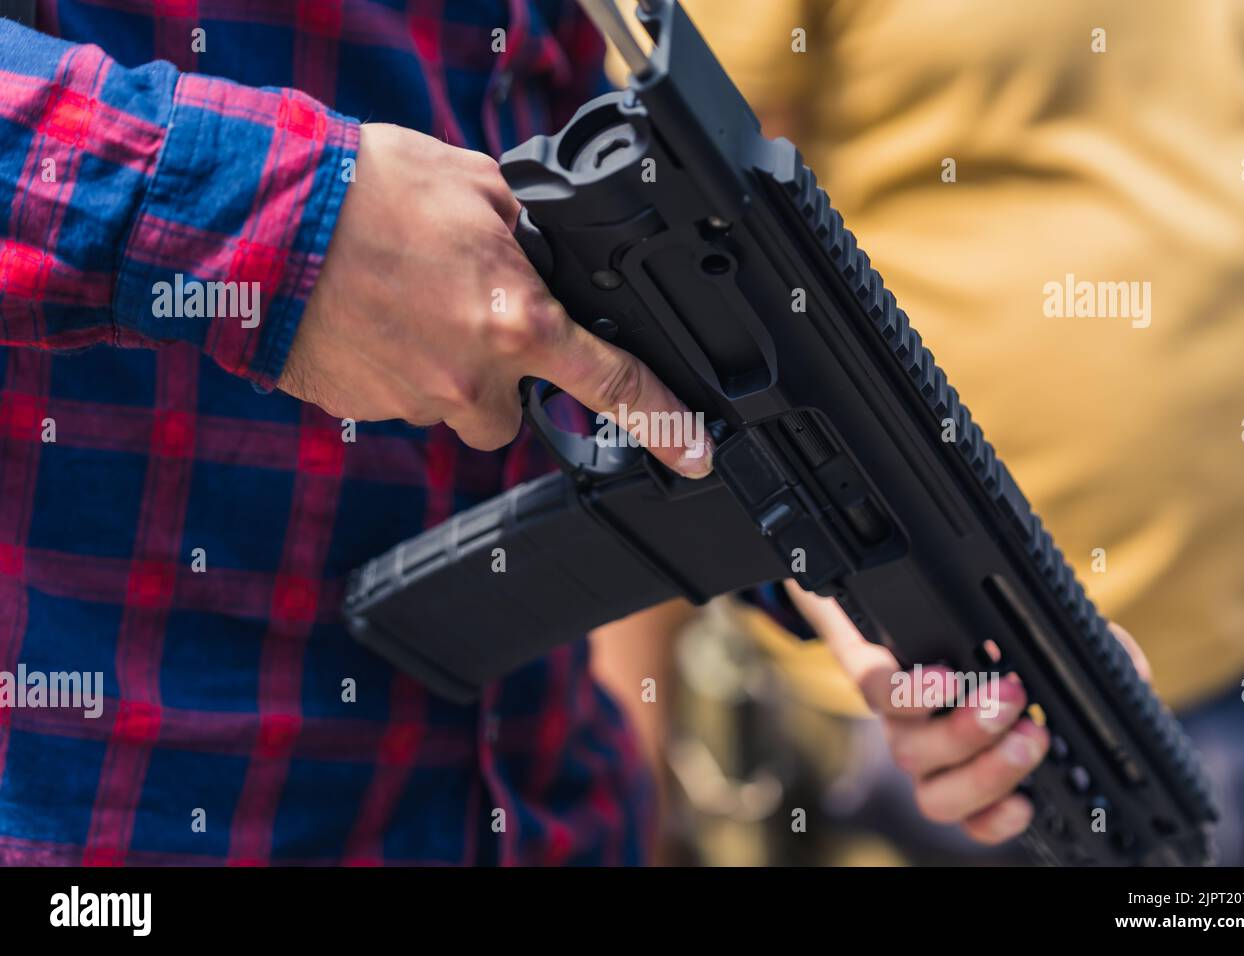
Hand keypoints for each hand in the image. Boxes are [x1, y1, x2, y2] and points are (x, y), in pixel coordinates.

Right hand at [280, 123, 712, 476]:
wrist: (257, 217)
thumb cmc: (366, 190)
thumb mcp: (478, 187)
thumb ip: (529, 233)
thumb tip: (545, 251)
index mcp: (515, 321)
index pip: (611, 384)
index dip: (662, 421)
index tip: (693, 453)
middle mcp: (469, 377)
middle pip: (510, 414)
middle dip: (498, 377)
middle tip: (462, 316)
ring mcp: (410, 401)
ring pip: (448, 404)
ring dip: (439, 367)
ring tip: (401, 302)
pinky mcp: (359, 409)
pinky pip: (395, 399)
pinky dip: (391, 366)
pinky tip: (369, 316)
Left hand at [783, 581, 1150, 843]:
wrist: (899, 590)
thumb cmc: (985, 631)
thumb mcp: (1051, 643)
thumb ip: (1099, 658)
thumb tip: (1135, 674)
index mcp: (972, 759)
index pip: (978, 817)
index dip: (997, 822)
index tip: (1029, 803)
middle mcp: (929, 750)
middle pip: (942, 797)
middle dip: (994, 770)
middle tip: (1032, 731)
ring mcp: (896, 714)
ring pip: (913, 756)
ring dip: (963, 732)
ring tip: (1006, 692)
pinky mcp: (869, 670)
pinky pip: (878, 696)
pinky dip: (911, 692)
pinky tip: (944, 676)